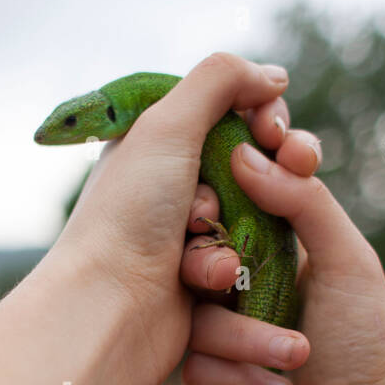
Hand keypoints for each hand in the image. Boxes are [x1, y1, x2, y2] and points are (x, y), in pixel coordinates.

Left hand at [52, 52, 318, 384]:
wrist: (110, 308)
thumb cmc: (128, 214)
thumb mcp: (166, 126)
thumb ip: (221, 80)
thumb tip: (274, 76)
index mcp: (155, 143)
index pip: (228, 113)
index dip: (259, 119)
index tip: (273, 131)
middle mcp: (168, 185)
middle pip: (247, 165)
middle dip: (254, 178)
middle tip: (256, 185)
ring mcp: (183, 235)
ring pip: (249, 217)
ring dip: (232, 229)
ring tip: (198, 241)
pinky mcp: (198, 281)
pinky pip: (236, 262)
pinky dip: (222, 266)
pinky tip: (201, 279)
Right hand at [180, 142, 384, 384]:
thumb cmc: (369, 343)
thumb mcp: (348, 259)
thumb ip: (303, 200)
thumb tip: (246, 155)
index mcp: (270, 257)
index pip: (227, 212)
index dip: (220, 197)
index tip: (226, 187)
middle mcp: (238, 295)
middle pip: (195, 262)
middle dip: (214, 268)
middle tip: (233, 274)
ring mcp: (221, 345)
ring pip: (198, 321)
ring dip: (249, 339)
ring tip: (298, 357)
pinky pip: (199, 370)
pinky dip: (243, 379)